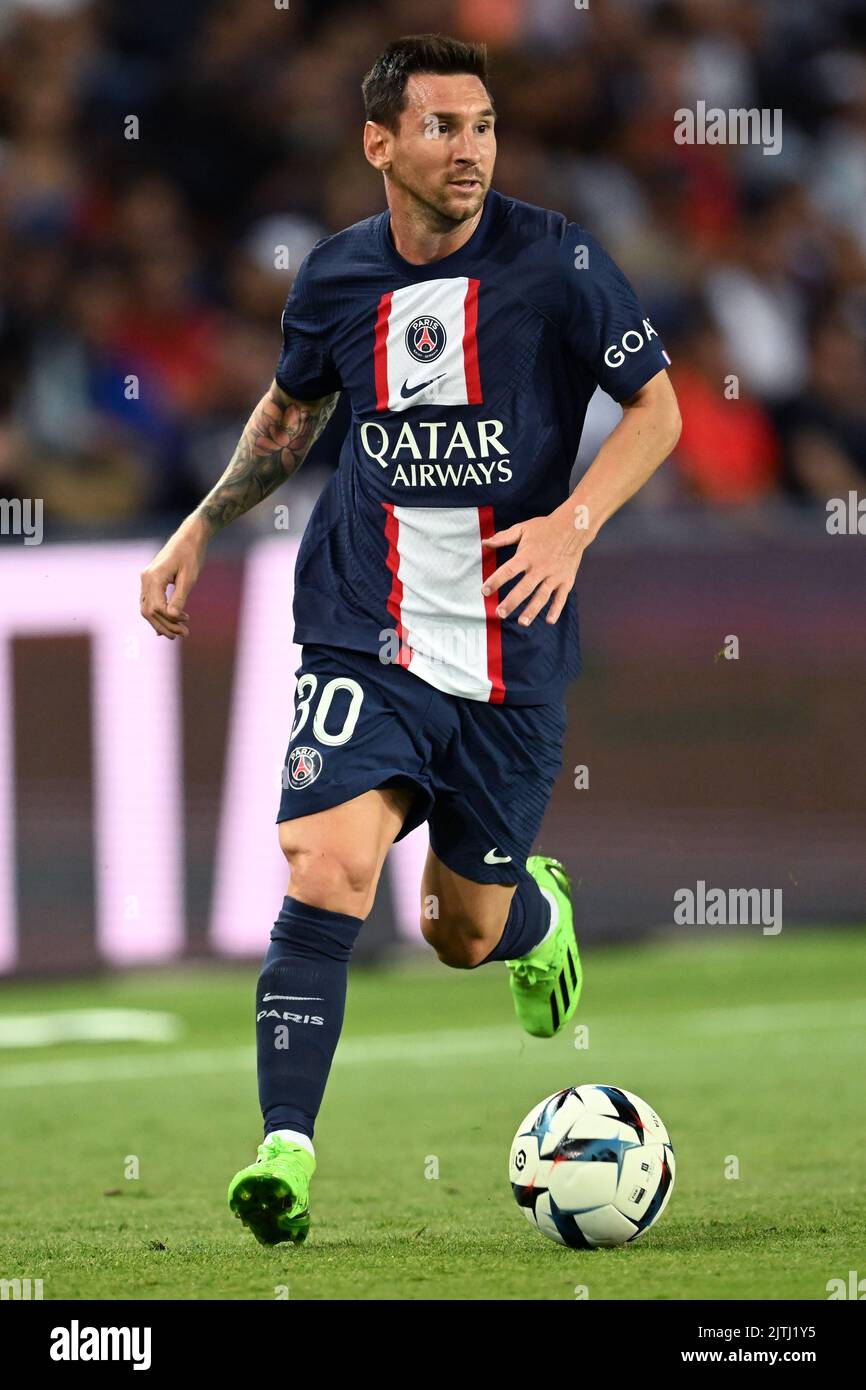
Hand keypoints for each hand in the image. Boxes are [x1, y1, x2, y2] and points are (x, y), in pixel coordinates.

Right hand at [139, 518, 207, 638]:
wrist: (189, 536)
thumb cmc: (191, 554)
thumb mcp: (189, 577)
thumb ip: (180, 597)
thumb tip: (173, 616)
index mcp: (154, 577)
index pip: (156, 607)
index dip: (170, 620)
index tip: (186, 624)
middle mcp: (146, 579)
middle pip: (148, 611)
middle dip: (165, 625)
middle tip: (183, 634)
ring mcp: (146, 579)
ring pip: (147, 608)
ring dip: (162, 622)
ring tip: (178, 632)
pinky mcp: (151, 580)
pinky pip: (150, 601)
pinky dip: (158, 614)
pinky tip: (168, 623)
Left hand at [481, 507, 585, 626]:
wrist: (574, 526)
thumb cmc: (545, 528)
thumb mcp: (523, 528)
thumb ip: (503, 537)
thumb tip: (484, 543)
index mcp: (527, 555)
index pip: (509, 570)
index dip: (496, 581)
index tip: (484, 591)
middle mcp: (541, 567)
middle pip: (524, 587)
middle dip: (512, 602)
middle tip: (500, 613)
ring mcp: (554, 575)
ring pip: (542, 596)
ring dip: (532, 610)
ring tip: (522, 622)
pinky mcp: (566, 580)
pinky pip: (561, 597)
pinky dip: (556, 609)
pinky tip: (549, 621)